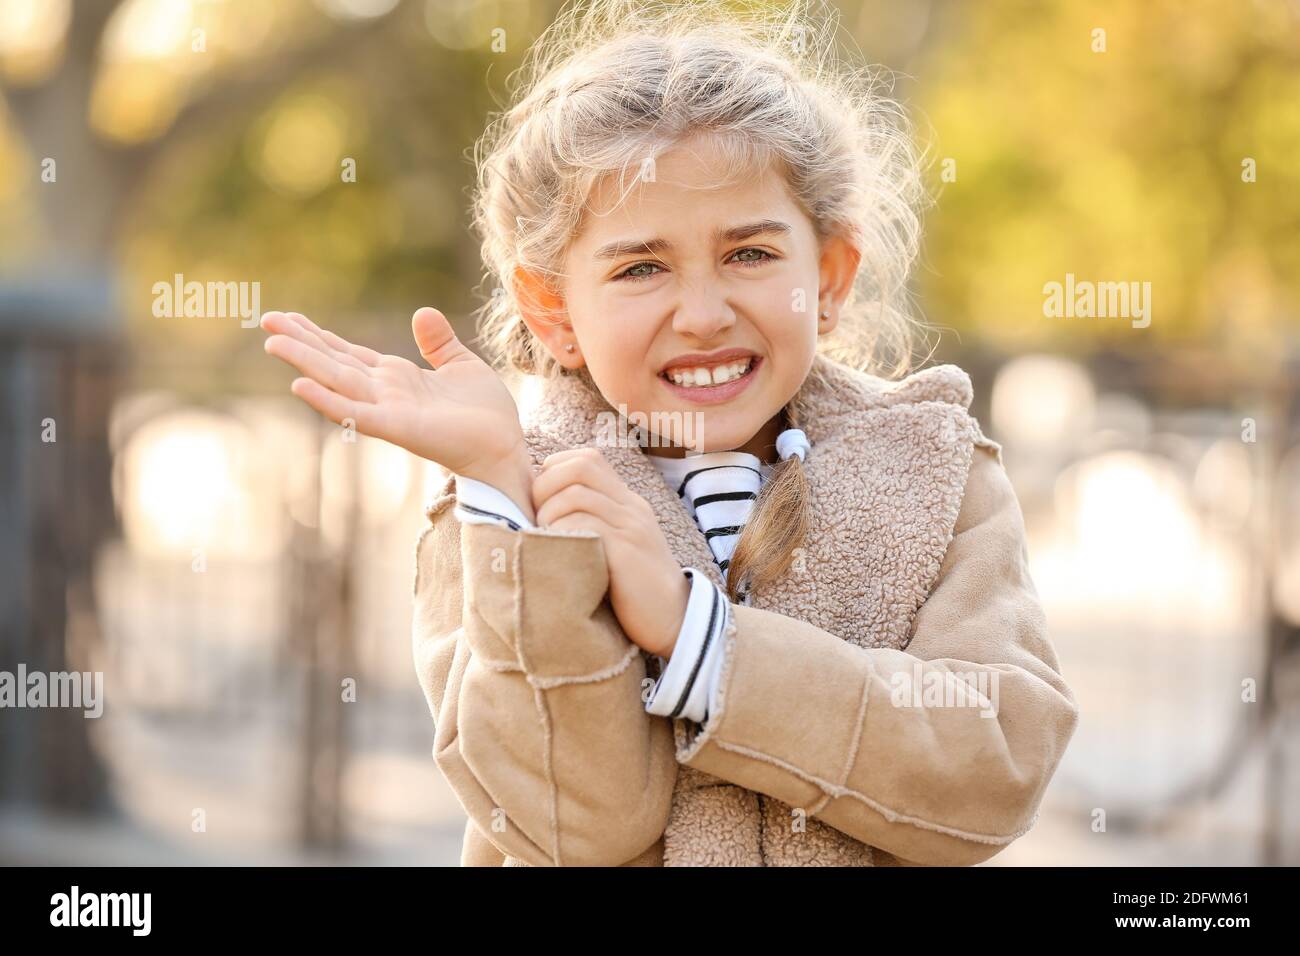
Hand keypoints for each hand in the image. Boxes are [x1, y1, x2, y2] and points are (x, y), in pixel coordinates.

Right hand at [261, 308, 535, 518]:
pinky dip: (328, 401)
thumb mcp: (462, 366)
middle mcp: (385, 393)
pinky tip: (300, 386)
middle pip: (334, 362)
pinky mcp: (398, 428)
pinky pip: (357, 413)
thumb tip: (422, 311)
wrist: (505, 447)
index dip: (319, 334)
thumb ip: (439, 343)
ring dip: (305, 362)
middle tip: (265, 320)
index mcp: (397, 378)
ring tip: (272, 343)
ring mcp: (388, 410)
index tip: (288, 317)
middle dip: (301, 342)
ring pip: (338, 381)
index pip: (349, 352)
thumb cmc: (486, 413)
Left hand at [532, 448, 689, 658]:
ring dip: (549, 514)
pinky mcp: (626, 552)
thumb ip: (592, 524)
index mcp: (628, 503)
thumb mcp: (617, 546)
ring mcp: (631, 527)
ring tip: (547, 540)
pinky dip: (560, 534)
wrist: (674, 621)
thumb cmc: (633, 590)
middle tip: (538, 519)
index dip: (555, 470)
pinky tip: (557, 554)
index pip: (588, 459)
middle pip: (580, 467)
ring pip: (575, 495)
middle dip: (546, 487)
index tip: (542, 500)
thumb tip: (540, 508)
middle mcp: (631, 508)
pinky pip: (583, 525)